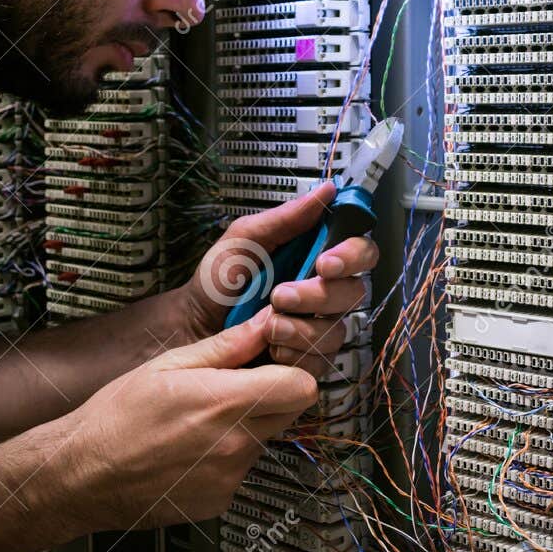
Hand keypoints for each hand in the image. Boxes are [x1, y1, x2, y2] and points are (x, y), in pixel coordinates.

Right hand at [53, 309, 316, 529]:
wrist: (82, 475)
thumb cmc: (116, 417)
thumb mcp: (169, 364)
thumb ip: (227, 346)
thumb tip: (264, 321)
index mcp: (225, 404)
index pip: (302, 387)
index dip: (293, 371)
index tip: (274, 365)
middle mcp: (235, 444)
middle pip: (290, 413)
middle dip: (272, 395)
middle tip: (234, 388)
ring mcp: (230, 478)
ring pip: (264, 440)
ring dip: (245, 426)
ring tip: (198, 421)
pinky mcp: (220, 501)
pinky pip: (241, 469)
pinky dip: (226, 456)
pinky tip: (190, 449)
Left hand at [179, 182, 378, 376]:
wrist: (192, 329)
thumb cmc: (217, 284)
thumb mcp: (244, 240)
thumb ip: (286, 217)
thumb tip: (327, 190)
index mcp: (315, 258)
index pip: (360, 252)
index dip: (353, 255)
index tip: (326, 261)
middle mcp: (324, 293)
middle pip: (355, 292)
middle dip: (319, 295)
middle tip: (281, 295)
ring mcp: (318, 329)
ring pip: (337, 330)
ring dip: (300, 327)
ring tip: (266, 324)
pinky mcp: (309, 361)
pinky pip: (320, 361)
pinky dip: (293, 352)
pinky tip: (270, 346)